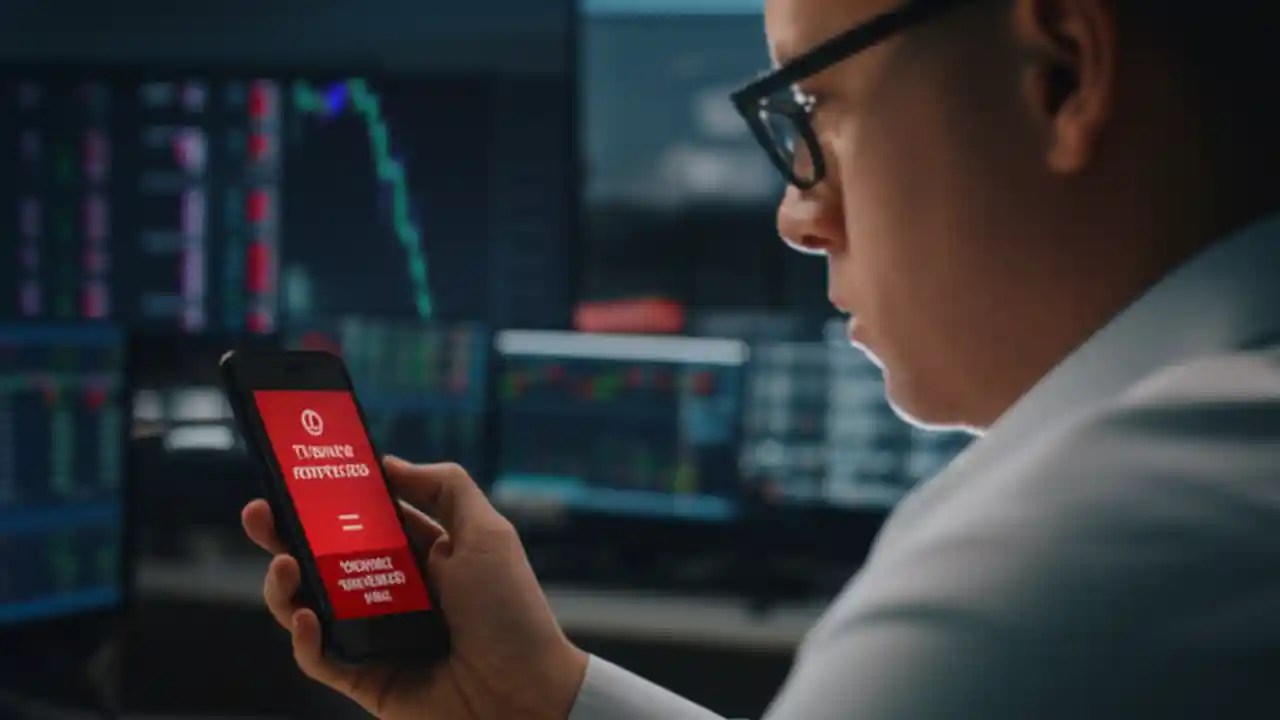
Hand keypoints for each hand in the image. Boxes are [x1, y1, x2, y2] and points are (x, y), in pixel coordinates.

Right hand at [241, 458, 588, 719]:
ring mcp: (375, 636)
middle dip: (286, 534)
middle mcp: (393, 592)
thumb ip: (445, 488)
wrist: (526, 695)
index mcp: (421, 555)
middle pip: (323, 559)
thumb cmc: (512, 613)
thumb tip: (389, 463)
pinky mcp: (365, 678)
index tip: (298, 476)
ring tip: (285, 564)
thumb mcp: (487, 533)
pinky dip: (305, 639)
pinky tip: (309, 618)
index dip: (330, 499)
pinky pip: (319, 657)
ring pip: (309, 606)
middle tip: (259, 512)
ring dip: (285, 585)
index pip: (363, 521)